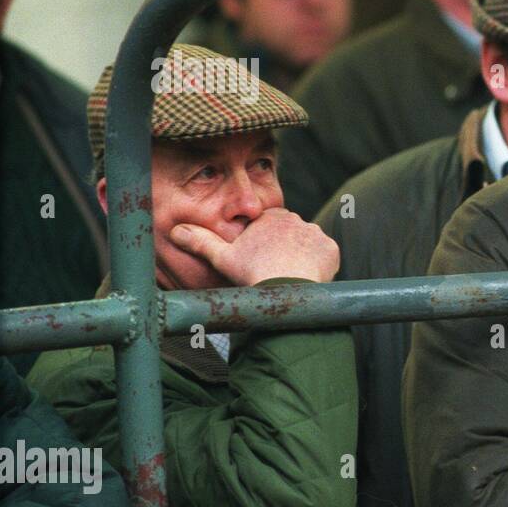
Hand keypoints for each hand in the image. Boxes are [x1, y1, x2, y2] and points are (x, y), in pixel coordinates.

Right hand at [170, 207, 339, 285]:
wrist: (285, 289)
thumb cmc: (252, 272)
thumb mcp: (221, 257)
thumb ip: (200, 241)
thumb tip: (176, 231)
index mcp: (272, 217)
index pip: (270, 224)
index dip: (264, 242)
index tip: (260, 258)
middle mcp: (297, 220)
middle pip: (290, 233)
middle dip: (284, 247)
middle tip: (274, 270)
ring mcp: (316, 234)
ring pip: (308, 244)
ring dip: (302, 256)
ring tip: (289, 276)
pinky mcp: (331, 250)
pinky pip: (325, 256)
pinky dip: (318, 265)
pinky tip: (306, 277)